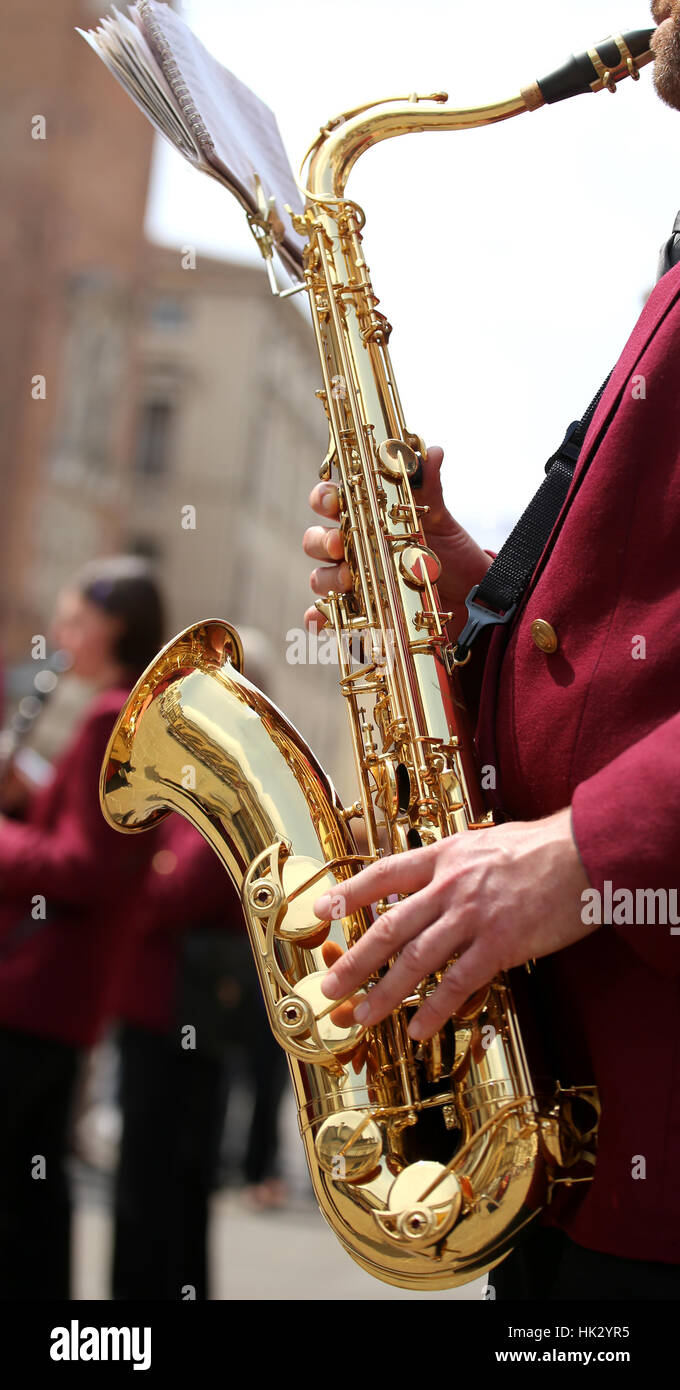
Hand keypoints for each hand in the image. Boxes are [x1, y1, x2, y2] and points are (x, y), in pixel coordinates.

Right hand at [303, 446, 492, 633]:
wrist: (470, 597)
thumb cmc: (449, 553)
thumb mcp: (440, 519)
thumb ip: (429, 487)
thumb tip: (434, 452)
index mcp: (364, 519)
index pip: (330, 502)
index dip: (324, 498)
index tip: (333, 501)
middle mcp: (352, 549)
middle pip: (316, 540)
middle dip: (322, 541)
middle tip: (340, 545)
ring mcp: (353, 581)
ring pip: (320, 577)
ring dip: (328, 579)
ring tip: (350, 582)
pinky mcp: (360, 613)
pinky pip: (329, 616)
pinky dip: (319, 618)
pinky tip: (324, 621)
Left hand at [315, 808, 596, 1039]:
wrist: (586, 851)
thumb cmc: (542, 846)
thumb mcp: (486, 841)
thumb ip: (456, 863)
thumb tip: (432, 879)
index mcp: (445, 855)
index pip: (385, 873)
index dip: (349, 892)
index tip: (319, 908)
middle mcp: (451, 885)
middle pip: (390, 926)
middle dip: (355, 959)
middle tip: (329, 986)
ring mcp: (474, 916)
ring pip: (417, 959)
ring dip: (385, 991)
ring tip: (362, 1016)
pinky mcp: (501, 943)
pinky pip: (459, 982)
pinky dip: (435, 1009)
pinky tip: (418, 1029)